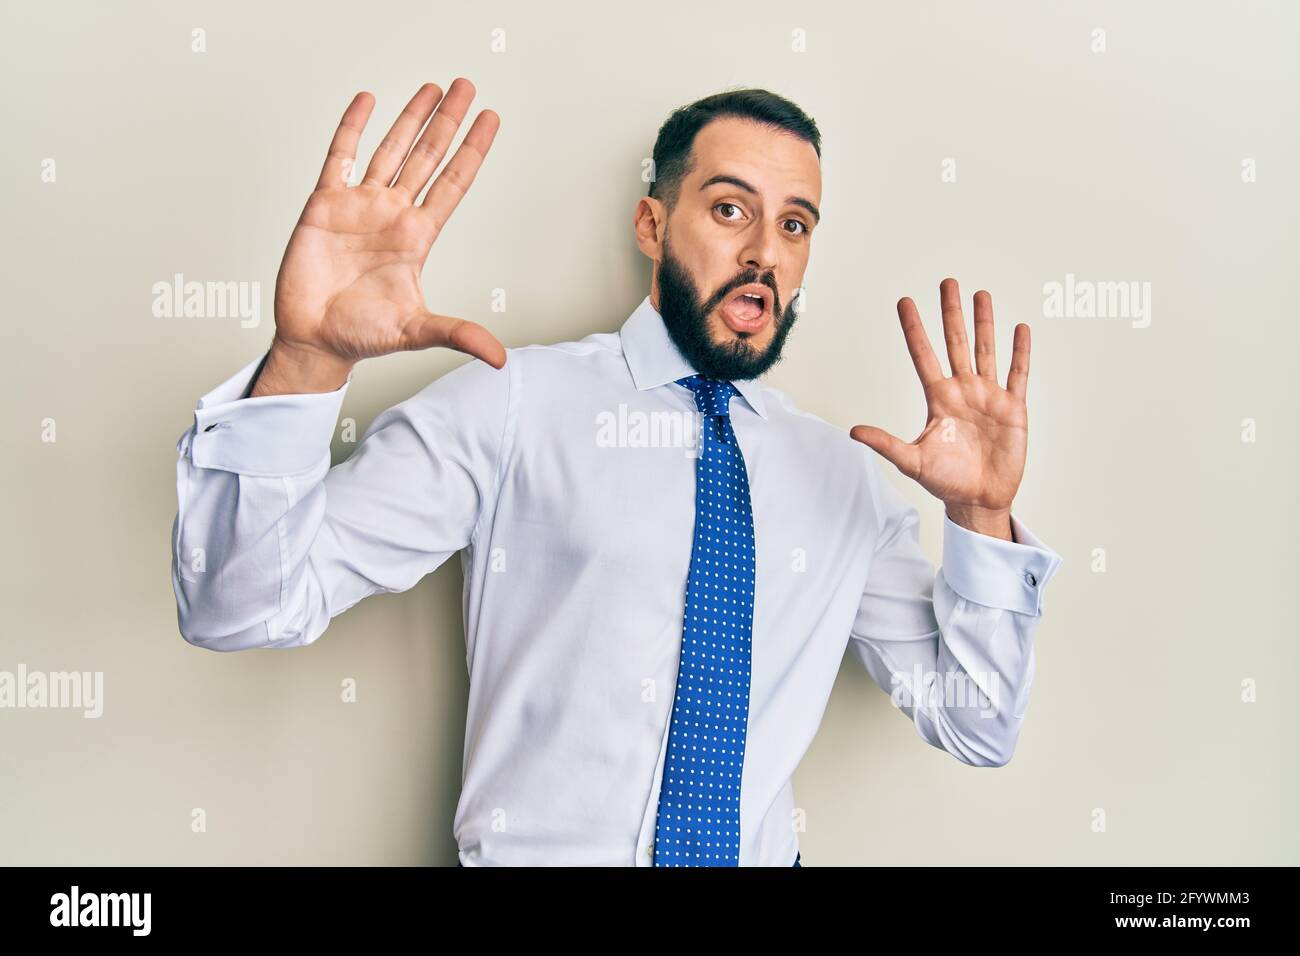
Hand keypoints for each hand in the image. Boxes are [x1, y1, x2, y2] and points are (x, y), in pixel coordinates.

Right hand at [260, 80, 503, 394]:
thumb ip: (458, 335)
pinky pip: (340, 155)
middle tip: (467, 87)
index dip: (472, 150)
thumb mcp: (416, 332)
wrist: (314, 338)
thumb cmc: (362, 336)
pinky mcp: (324, 204)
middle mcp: (393, 214)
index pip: (452, 183)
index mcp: (417, 237)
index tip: (491, 119)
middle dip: (448, 121)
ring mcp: (360, 205)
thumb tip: (499, 357)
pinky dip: (353, 127)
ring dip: (410, 118)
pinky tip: (368, 101)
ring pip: (390, 149)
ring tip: (432, 88)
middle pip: (427, 156)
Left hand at [850, 279, 1030, 536]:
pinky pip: (1018, 373)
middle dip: (951, 313)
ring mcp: (988, 397)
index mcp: (938, 399)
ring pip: (986, 350)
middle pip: (955, 343)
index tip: (905, 302)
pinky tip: (1020, 330)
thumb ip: (886, 443)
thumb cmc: (945, 481)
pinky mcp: (1013, 408)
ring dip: (984, 323)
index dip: (914, 329)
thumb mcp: (912, 461)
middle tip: (947, 283)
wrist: (978, 500)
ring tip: (981, 294)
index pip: (923, 355)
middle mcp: (962, 391)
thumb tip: (853, 431)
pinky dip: (1020, 352)